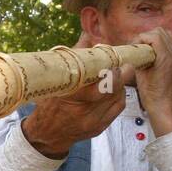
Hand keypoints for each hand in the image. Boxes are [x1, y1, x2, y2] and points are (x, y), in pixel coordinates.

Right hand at [20, 33, 133, 158]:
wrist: (46, 134)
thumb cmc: (48, 103)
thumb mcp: (54, 80)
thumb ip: (72, 58)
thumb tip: (88, 36)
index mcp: (68, 98)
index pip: (98, 85)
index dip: (111, 72)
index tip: (114, 60)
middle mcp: (82, 112)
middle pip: (111, 92)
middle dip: (120, 76)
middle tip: (124, 66)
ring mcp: (92, 122)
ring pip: (117, 99)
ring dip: (120, 85)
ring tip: (116, 76)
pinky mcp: (99, 128)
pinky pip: (117, 108)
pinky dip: (119, 96)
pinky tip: (114, 89)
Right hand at [131, 27, 171, 136]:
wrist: (166, 109)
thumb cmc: (152, 97)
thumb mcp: (140, 76)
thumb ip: (139, 59)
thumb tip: (134, 52)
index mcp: (166, 59)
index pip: (154, 35)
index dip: (141, 38)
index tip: (135, 46)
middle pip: (163, 32)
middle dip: (148, 36)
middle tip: (139, 46)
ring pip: (169, 36)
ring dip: (156, 39)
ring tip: (147, 49)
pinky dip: (163, 45)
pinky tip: (154, 55)